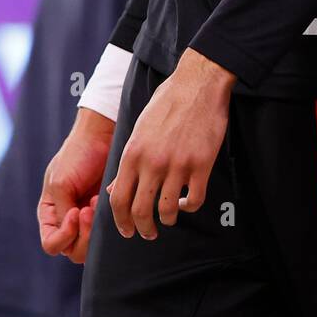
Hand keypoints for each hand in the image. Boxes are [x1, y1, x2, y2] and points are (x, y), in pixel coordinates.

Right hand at [38, 108, 116, 263]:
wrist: (101, 135)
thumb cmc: (77, 155)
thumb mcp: (61, 183)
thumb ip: (62, 214)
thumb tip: (70, 235)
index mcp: (50, 213)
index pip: (51, 244)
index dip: (64, 237)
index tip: (75, 213)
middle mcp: (67, 220)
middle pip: (72, 251)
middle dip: (83, 234)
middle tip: (89, 210)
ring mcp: (87, 218)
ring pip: (90, 246)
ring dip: (94, 230)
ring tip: (97, 203)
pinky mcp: (105, 213)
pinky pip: (106, 231)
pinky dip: (107, 221)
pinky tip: (104, 200)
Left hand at [106, 49, 234, 240]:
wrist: (198, 83)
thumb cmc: (167, 102)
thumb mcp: (139, 128)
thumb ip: (129, 159)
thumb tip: (114, 188)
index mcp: (133, 152)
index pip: (118, 199)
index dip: (121, 221)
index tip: (126, 230)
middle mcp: (152, 162)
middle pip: (140, 210)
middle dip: (142, 229)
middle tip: (147, 234)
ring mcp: (177, 164)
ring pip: (167, 210)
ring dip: (166, 220)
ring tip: (168, 219)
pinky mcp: (201, 164)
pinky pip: (194, 199)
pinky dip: (189, 207)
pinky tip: (187, 201)